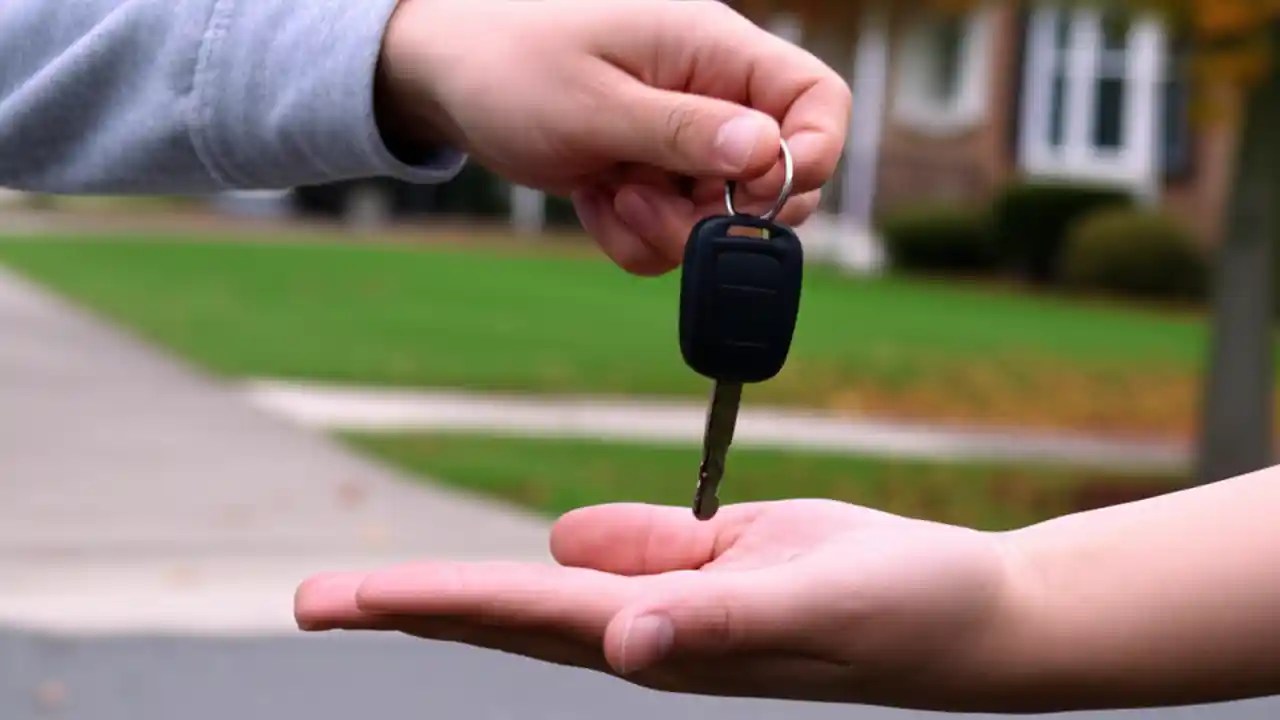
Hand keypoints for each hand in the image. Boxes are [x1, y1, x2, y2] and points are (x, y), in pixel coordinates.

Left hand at [295, 500, 1031, 710]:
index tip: (336, 600)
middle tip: (312, 600)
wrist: (966, 609)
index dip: (425, 600)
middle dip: (410, 602)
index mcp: (658, 636)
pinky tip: (548, 546)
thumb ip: (716, 619)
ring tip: (390, 589)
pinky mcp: (712, 567)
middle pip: (506, 608)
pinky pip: (628, 550)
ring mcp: (677, 597)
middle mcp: (649, 625)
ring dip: (472, 582)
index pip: (515, 613)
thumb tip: (618, 642)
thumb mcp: (816, 607)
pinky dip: (575, 547)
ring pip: (554, 581)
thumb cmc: (907, 612)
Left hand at [377, 0, 850, 275]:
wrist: (447, 79)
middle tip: (650, 205)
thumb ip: (683, 131)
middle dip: (721, 216)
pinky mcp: (656, 177)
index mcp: (714, 50)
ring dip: (669, 231)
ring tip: (609, 195)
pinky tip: (596, 199)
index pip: (818, 100)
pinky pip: (676, 233)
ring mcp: (685, 140)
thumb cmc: (510, 66)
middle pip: (779, 177)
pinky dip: (639, 235)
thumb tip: (767, 154)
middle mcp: (712, 94)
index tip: (753, 197)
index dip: (812, 156)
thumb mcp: (594, 103)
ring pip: (723, 218)